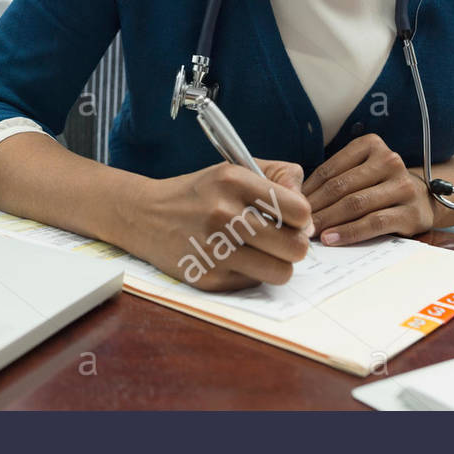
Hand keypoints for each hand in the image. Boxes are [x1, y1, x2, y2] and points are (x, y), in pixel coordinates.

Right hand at [123, 160, 312, 291]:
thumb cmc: (199, 193)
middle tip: (282, 240)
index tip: (293, 219)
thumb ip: (278, 176)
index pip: (298, 209)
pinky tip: (234, 259)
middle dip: (294, 245)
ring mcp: (213, 249)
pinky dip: (251, 273)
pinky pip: (254, 284)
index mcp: (233, 181)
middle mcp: (222, 214)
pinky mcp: (207, 278)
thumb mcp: (233, 170)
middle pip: (295, 246)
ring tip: (264, 253)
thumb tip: (309, 214)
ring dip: (277, 264)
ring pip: (280, 272)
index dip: (302, 218)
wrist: (145, 216)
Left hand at [302, 134, 434, 244]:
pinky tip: (332, 239)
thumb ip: (335, 178)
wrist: (423, 200)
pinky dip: (349, 232)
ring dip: (329, 220)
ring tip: (311, 232)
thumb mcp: (359, 171)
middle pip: (341, 187)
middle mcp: (389, 160)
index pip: (329, 169)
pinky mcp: (410, 212)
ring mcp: (402, 186)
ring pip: (355, 204)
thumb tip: (297, 197)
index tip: (292, 206)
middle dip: (315, 207)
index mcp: (371, 145)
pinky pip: (373, 223)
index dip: (307, 190)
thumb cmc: (379, 185)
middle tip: (297, 223)